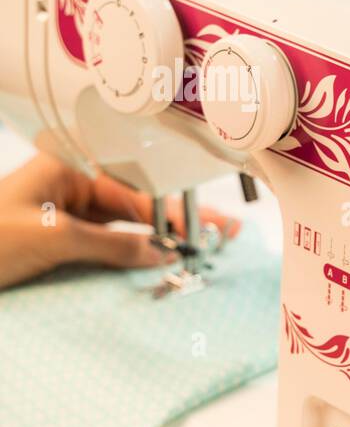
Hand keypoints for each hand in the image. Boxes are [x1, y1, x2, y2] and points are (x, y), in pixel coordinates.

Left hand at [0, 152, 239, 289]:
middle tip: (220, 235)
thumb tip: (161, 253)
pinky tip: (159, 259)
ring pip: (125, 225)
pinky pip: (107, 242)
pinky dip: (133, 252)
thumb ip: (112, 245)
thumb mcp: (52, 238)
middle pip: (136, 204)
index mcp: (65, 167)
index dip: (176, 209)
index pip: (135, 188)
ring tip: (201, 247)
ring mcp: (64, 211)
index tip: (209, 224)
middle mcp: (68, 184)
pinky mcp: (59, 237)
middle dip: (177, 222)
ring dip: (159, 240)